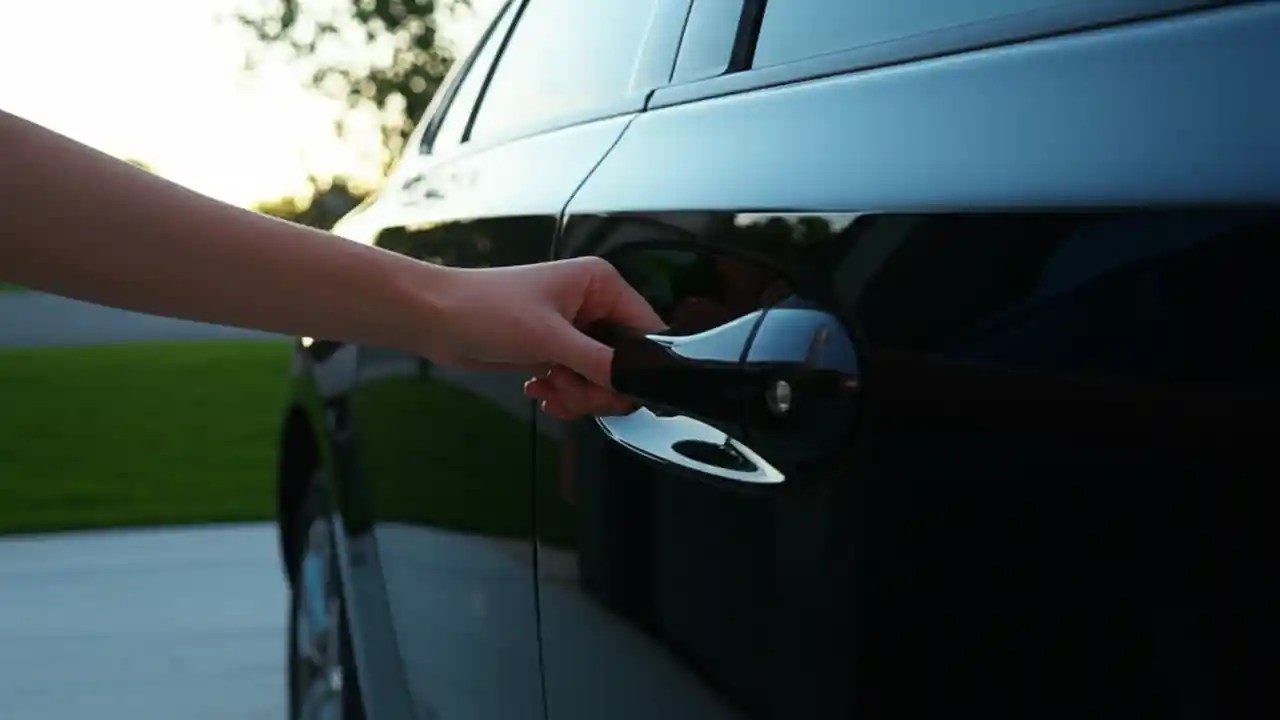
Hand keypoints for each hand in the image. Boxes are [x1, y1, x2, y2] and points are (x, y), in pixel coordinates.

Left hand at [419, 257, 662, 418]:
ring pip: (602, 381)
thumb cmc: (485, 309)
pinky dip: (563, 396)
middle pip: (626, 363)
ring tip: (548, 388)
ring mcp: (574, 332)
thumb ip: (599, 362)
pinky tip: (538, 390)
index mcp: (601, 284)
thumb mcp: (549, 337)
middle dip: (598, 386)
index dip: (639, 365)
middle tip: (569, 389)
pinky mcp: (556, 353)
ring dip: (577, 395)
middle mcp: (593, 305)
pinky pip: (579, 386)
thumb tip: (636, 384)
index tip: (616, 389)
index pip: (647, 330)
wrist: (434, 320)